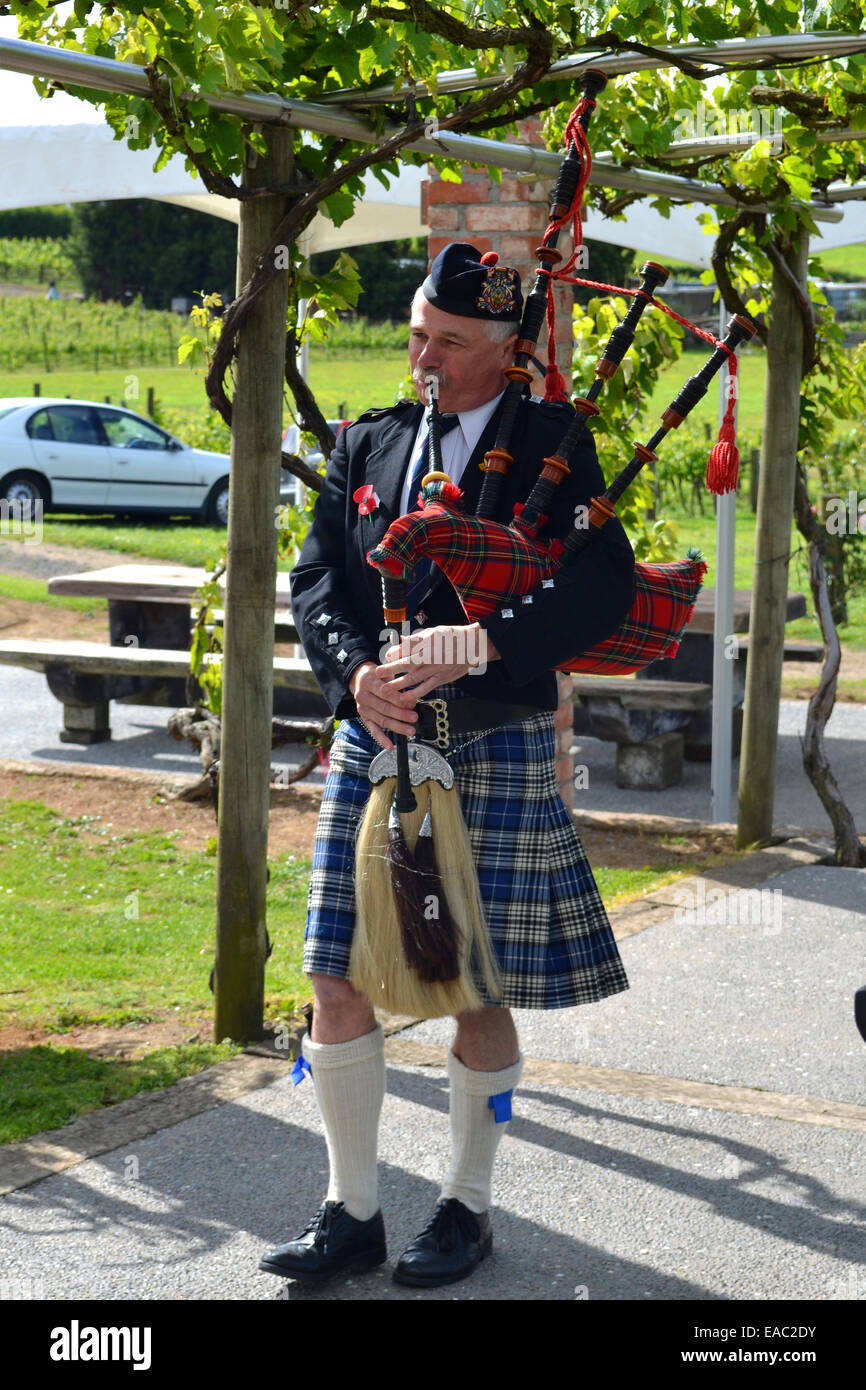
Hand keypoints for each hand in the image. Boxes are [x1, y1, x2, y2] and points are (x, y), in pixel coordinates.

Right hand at [349, 660, 417, 750]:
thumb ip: (396, 684)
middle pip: (384, 708)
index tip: (411, 703)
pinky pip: (373, 730)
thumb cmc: (378, 676)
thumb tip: (410, 698)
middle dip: (401, 714)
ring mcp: (363, 709)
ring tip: (410, 730)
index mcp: (368, 682)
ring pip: (381, 720)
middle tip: (414, 717)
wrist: (359, 678)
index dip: (399, 699)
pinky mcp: (364, 719)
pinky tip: (390, 746)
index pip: (385, 692)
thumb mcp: (386, 673)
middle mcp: (363, 696)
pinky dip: (382, 739)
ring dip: (397, 727)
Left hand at [380, 622, 497, 701]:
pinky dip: (415, 694)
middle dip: (390, 670)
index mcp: (425, 644)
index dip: (392, 654)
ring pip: (413, 679)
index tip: (384, 658)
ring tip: (385, 691)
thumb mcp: (432, 633)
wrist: (473, 646)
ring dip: (398, 685)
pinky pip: (426, 688)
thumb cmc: (451, 637)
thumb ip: (414, 639)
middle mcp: (429, 657)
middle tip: (377, 675)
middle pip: (405, 664)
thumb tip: (398, 640)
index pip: (404, 649)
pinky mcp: (441, 679)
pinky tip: (405, 699)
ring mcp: (435, 669)